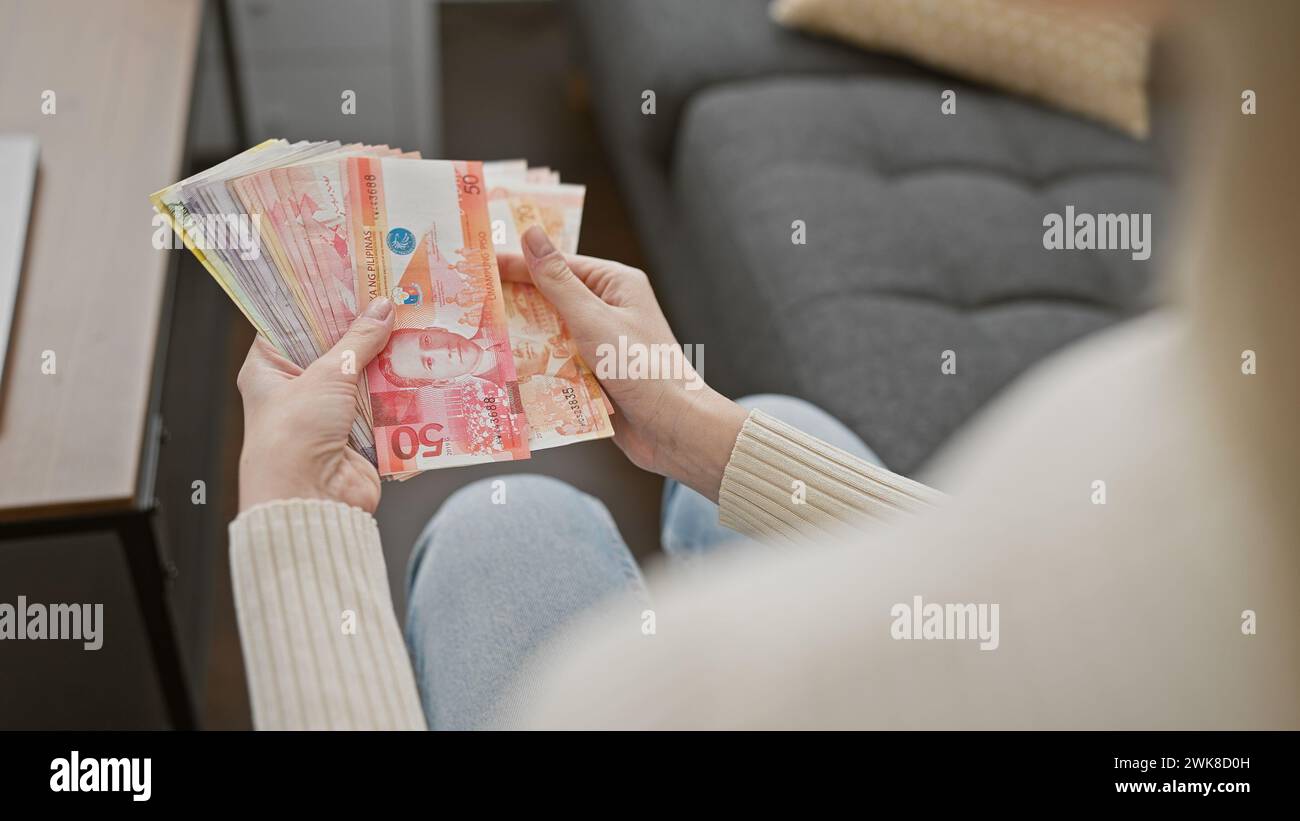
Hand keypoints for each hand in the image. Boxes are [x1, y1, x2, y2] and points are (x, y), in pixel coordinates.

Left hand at [236, 298, 395, 512]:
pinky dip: (401, 396)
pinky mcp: (358, 437)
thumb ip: (359, 340)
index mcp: (270, 370)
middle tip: (393, 300)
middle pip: (336, 351)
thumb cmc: (294, 435)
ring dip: (388, 363)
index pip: (294, 325)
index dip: (322, 303)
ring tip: (415, 329)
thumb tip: (381, 308)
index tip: (352, 280)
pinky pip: (384, 409)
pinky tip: (423, 371)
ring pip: (364, 379)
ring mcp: (330, 415)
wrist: (310, 499)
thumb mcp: (327, 374)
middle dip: (365, 332)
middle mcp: (298, 391)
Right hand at [497, 226, 747, 501]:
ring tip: (477, 337)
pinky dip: (535, 366)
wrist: (673, 429)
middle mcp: (608, 310)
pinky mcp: (595, 374)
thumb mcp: (593, 319)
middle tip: (468, 302)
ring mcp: (601, 344)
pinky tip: (504, 370)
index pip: (557, 265)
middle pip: (550, 299)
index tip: (477, 264)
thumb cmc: (642, 368)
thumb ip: (557, 281)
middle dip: (513, 303)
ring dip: (521, 338)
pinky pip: (557, 363)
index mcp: (615, 284)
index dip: (517, 264)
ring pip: (550, 333)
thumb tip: (532, 234)